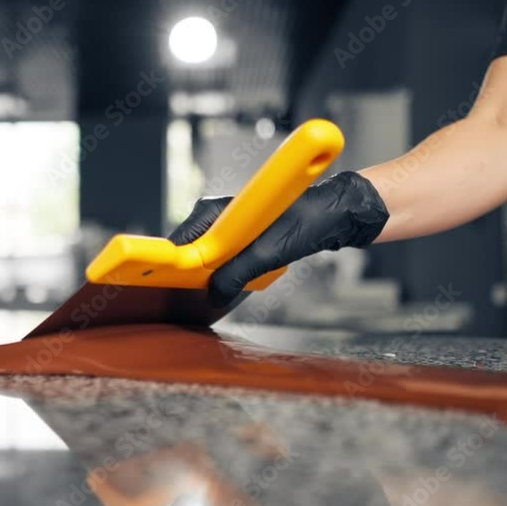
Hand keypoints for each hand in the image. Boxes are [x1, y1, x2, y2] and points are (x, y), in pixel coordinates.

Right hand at [168, 171, 388, 306]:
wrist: (341, 214)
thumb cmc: (311, 219)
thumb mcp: (271, 251)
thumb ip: (239, 273)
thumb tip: (214, 294)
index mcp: (221, 209)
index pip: (183, 237)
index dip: (174, 262)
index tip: (165, 283)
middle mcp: (222, 214)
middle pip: (193, 249)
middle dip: (192, 273)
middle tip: (195, 296)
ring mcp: (233, 226)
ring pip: (209, 256)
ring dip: (212, 276)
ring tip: (216, 294)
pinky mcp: (245, 236)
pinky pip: (225, 259)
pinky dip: (227, 275)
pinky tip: (234, 287)